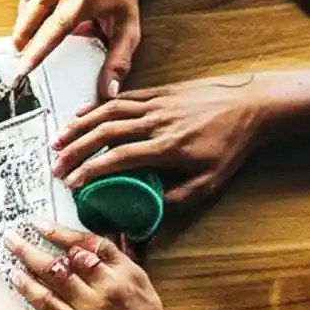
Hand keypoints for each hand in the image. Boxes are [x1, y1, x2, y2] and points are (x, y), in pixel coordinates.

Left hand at [3, 219, 192, 309]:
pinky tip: (16, 277)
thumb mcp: (145, 291)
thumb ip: (121, 268)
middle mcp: (109, 286)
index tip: (40, 224)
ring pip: (53, 275)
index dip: (62, 231)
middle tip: (13, 235)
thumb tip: (97, 248)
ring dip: (27, 258)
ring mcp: (91, 307)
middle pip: (66, 257)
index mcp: (129, 273)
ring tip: (10, 248)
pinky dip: (29, 287)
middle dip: (35, 242)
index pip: (91, 243)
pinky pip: (46, 302)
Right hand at [13, 0, 155, 98]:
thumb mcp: (129, 30)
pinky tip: (29, 37)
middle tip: (16, 73)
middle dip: (21, 47)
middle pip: (32, 19)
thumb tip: (108, 91)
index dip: (38, 50)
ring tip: (23, 58)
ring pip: (23, 15)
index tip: (23, 69)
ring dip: (22, 38)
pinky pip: (23, 9)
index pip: (56, 27)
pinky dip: (23, 25)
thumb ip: (119, 61)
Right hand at [51, 74, 274, 204]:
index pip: (119, 158)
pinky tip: (81, 115)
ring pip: (108, 113)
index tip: (73, 183)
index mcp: (167, 147)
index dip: (92, 170)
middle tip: (55, 165)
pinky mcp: (158, 92)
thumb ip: (177, 199)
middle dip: (75, 150)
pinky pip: (121, 98)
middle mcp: (156, 122)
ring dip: (79, 126)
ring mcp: (155, 104)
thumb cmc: (232, 144)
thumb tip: (147, 216)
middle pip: (105, 133)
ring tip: (58, 140)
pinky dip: (97, 107)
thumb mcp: (210, 181)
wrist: (253, 103)